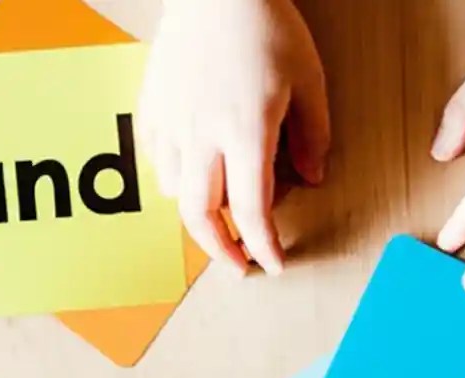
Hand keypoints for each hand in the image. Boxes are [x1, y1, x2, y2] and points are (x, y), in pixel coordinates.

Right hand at [138, 0, 329, 274]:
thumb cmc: (267, 28)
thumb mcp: (309, 80)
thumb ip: (313, 135)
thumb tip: (313, 178)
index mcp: (245, 131)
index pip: (252, 210)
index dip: (264, 245)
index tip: (272, 263)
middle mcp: (202, 136)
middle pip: (201, 216)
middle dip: (220, 248)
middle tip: (238, 261)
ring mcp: (171, 124)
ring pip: (176, 191)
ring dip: (199, 208)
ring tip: (219, 205)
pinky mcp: (151, 110)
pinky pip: (156, 160)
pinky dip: (175, 176)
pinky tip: (193, 168)